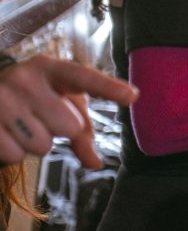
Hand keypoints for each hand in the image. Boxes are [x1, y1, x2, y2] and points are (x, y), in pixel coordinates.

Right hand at [0, 54, 137, 167]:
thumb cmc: (30, 99)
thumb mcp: (58, 102)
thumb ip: (82, 129)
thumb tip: (96, 163)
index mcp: (49, 68)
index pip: (84, 78)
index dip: (109, 88)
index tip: (132, 96)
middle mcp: (25, 79)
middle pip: (69, 126)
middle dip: (60, 131)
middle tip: (41, 118)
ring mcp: (1, 100)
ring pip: (42, 146)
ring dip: (34, 143)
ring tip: (20, 125)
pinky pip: (15, 156)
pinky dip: (13, 152)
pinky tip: (4, 133)